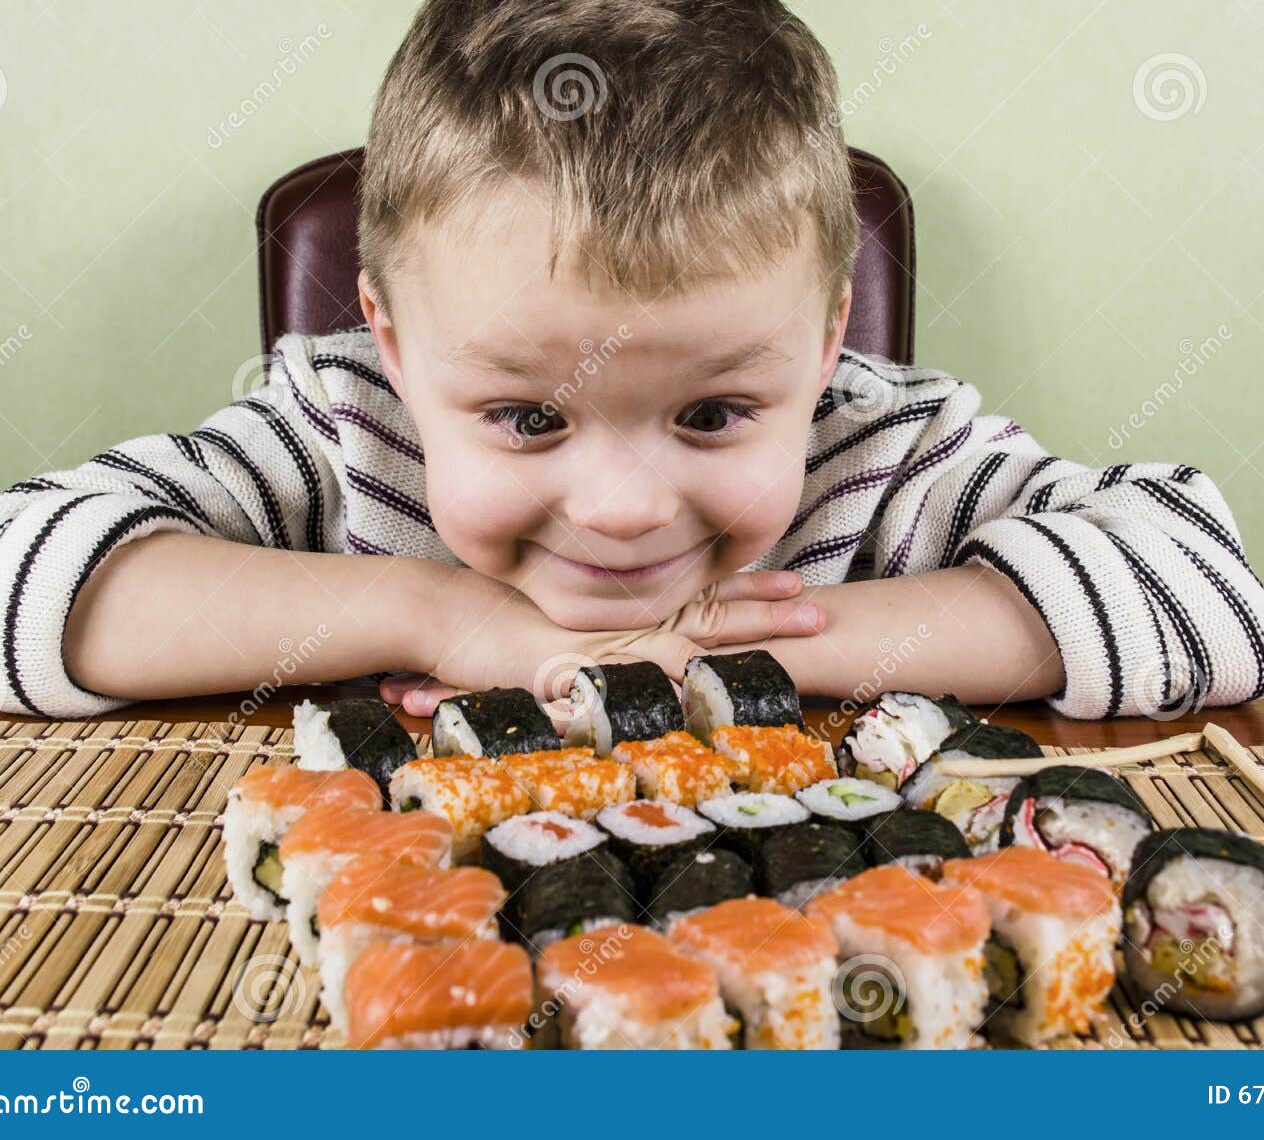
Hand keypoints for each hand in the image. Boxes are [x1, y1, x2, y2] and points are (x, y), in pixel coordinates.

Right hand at [381, 568, 823, 715]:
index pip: (699, 595)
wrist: (443, 617)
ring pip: (698, 637)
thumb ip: (589, 645)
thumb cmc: (490, 624)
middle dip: (768, 611)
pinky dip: (691, 677)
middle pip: (713, 613)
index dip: (747, 589)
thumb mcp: (553, 631)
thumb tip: (626, 657)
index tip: (792, 583)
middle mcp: (628, 621)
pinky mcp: (590, 669)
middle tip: (820, 608)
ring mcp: (613, 644)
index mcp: (625, 609)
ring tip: (805, 628)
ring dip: (754, 635)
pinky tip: (731, 680)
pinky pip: (648, 674)